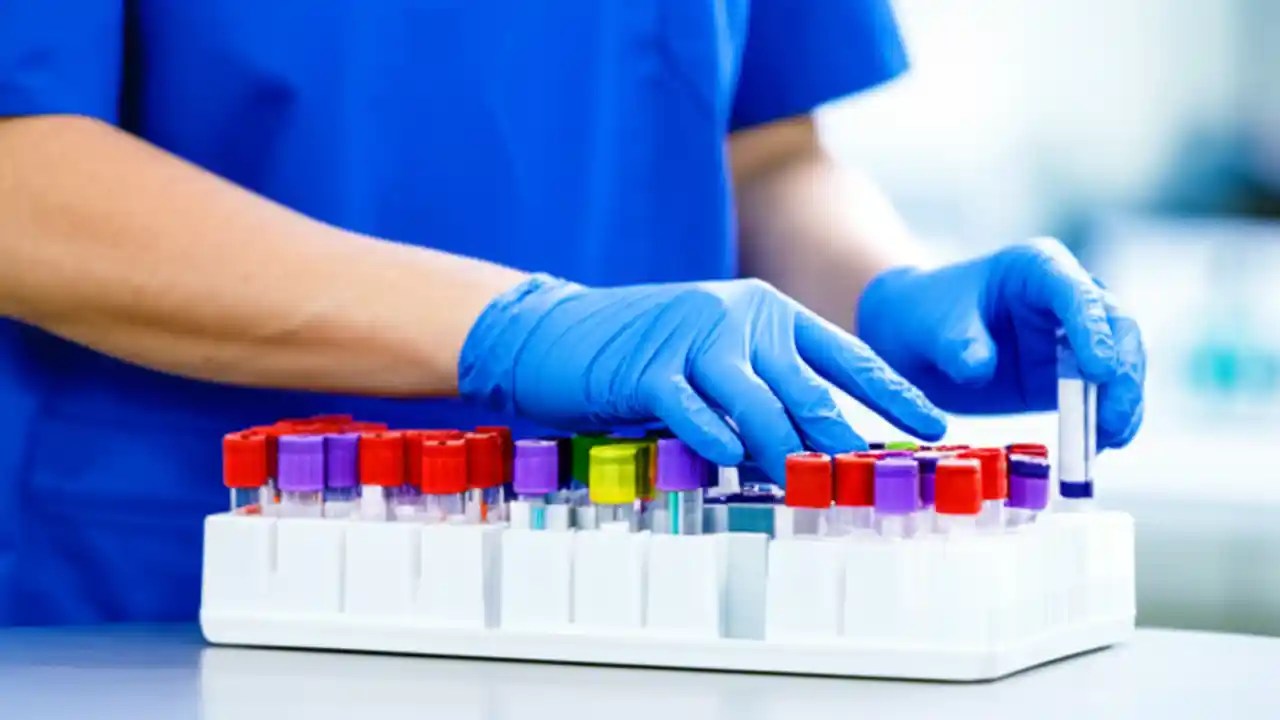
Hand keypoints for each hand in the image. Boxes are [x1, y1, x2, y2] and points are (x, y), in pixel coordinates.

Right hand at [460, 275, 946, 480]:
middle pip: (806, 387)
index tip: (934, 425)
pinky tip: (732, 460)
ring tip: (809, 486)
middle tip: (871, 480)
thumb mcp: (712, 354)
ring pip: (756, 403)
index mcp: (764, 310)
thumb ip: (760, 384)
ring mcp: (692, 338)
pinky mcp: (647, 367)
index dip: (891, 392)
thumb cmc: (640, 351)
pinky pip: (692, 409)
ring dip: (785, 451)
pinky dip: (714, 438)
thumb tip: (813, 442)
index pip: (844, 354)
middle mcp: (737, 316)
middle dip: (842, 438)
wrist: (553, 330)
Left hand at [856, 237, 1144, 448]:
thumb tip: (980, 370)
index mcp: (1038, 267)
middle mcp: (1068, 297)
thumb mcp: (933, 326)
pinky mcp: (1070, 375)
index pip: (1077, 293)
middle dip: (1123, 374)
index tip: (1099, 369)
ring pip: (1120, 364)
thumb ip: (958, 344)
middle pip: (1117, 328)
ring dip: (1123, 403)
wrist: (914, 338)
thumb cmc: (926, 317)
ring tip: (1109, 440)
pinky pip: (1101, 397)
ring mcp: (1075, 337)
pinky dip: (1105, 422)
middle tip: (1113, 418)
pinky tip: (1099, 448)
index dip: (1094, 330)